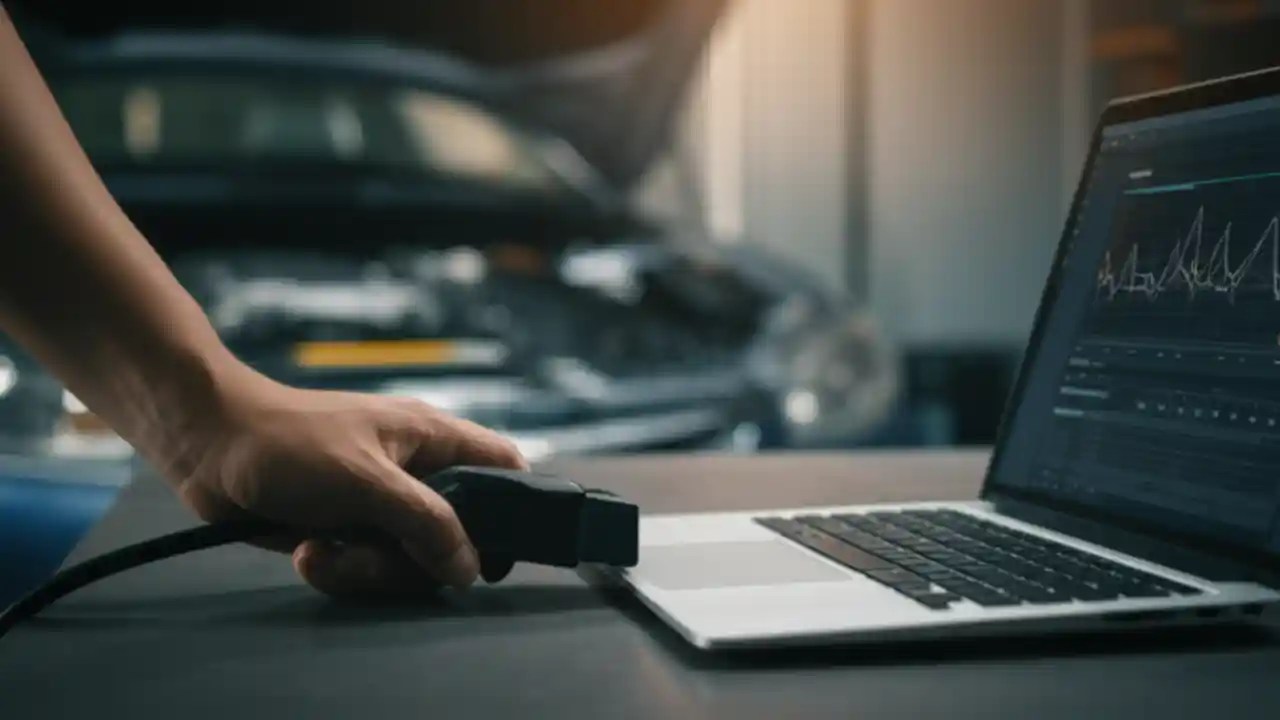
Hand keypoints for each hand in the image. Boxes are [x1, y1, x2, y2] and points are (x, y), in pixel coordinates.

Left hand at [157, 373, 526, 598]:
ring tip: (322, 549)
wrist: (207, 446)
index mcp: (434, 439)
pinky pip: (368, 568)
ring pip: (410, 562)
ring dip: (365, 569)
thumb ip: (427, 523)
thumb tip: (469, 568)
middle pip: (457, 537)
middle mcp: (416, 473)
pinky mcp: (349, 529)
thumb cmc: (289, 443)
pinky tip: (306, 550)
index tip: (497, 553)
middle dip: (413, 560)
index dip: (514, 510)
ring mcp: (382, 504)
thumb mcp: (367, 482)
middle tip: (377, 553)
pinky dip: (337, 567)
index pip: (504, 467)